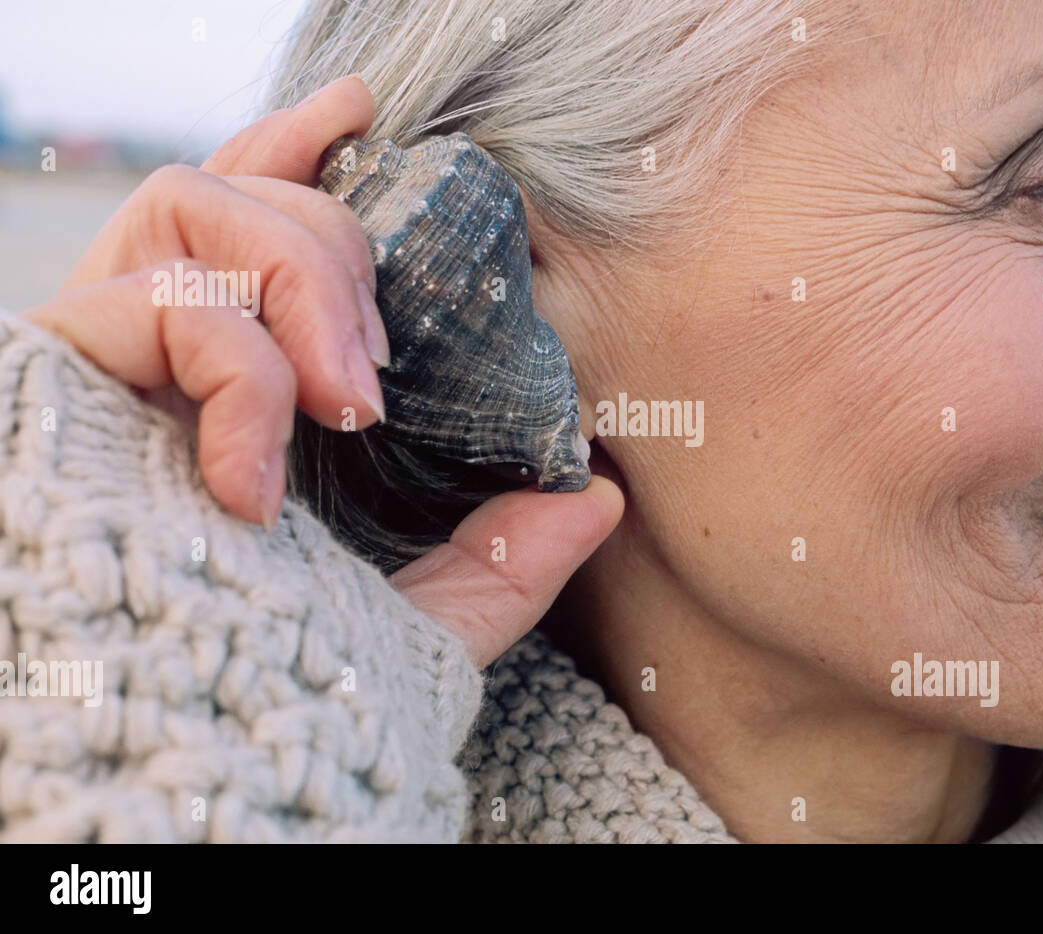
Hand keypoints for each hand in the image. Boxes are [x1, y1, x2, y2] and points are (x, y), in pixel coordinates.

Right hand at [22, 75, 623, 667]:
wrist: (179, 760)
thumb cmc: (284, 693)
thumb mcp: (421, 621)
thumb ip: (504, 559)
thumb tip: (596, 495)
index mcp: (230, 388)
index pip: (249, 230)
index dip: (295, 156)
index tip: (363, 119)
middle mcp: (156, 357)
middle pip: (237, 199)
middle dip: (334, 253)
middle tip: (377, 377)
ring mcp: (101, 359)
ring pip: (194, 210)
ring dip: (301, 284)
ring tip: (344, 404)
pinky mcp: (52, 372)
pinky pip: (155, 294)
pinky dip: (235, 368)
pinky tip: (255, 475)